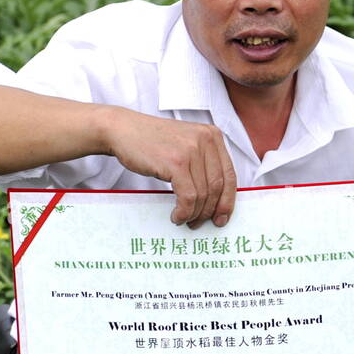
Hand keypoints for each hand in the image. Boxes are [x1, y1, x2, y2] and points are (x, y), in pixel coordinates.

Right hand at [103, 108, 237, 228]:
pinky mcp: (176, 162)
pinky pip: (188, 196)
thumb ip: (203, 164)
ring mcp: (191, 150)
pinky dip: (184, 211)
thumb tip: (216, 200)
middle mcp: (206, 139)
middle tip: (200, 223)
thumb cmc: (152, 142)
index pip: (230, 174)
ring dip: (194, 213)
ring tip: (184, 219)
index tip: (222, 217)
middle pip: (218, 186)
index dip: (228, 200)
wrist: (123, 130)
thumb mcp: (186, 145)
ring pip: (203, 194)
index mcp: (213, 135)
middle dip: (210, 210)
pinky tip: (177, 215)